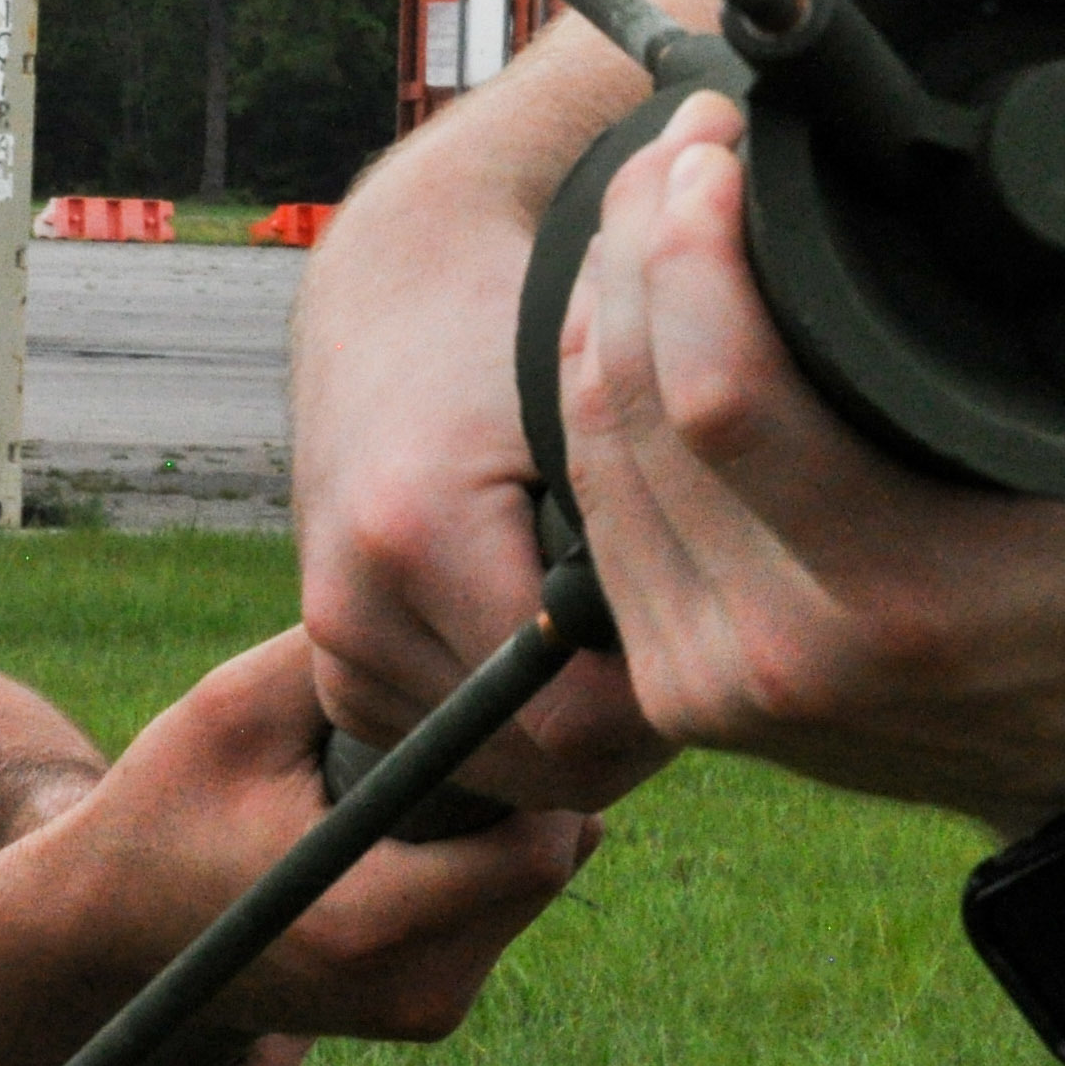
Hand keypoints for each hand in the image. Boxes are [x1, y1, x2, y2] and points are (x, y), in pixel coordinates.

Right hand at [48, 626, 595, 1043]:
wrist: (114, 926)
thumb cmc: (167, 804)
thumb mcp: (237, 708)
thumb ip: (347, 666)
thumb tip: (459, 608)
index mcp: (366, 921)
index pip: (537, 848)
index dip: (539, 760)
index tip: (506, 686)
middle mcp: (412, 988)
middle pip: (550, 864)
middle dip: (526, 779)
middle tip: (469, 704)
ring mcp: (421, 1012)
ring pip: (534, 889)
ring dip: (504, 817)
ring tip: (425, 760)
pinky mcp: (422, 1013)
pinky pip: (498, 913)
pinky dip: (477, 855)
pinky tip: (409, 815)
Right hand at [293, 114, 672, 810]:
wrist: (396, 296)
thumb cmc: (514, 334)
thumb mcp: (598, 412)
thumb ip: (645, 533)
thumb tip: (731, 666)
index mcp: (415, 535)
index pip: (579, 723)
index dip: (670, 697)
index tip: (718, 630)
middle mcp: (352, 607)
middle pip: (543, 764)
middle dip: (632, 720)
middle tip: (684, 624)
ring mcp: (333, 645)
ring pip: (508, 769)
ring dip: (578, 722)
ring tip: (615, 615)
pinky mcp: (334, 664)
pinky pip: (462, 746)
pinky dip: (522, 716)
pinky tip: (551, 631)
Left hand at [562, 93, 1064, 833]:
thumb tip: (1010, 194)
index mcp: (893, 596)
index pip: (716, 391)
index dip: (688, 244)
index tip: (717, 144)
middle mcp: (777, 649)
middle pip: (628, 398)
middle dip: (638, 241)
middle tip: (682, 144)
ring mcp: (710, 678)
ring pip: (590, 443)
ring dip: (605, 303)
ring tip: (656, 203)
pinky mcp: (678, 686)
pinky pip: (598, 506)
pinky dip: (596, 395)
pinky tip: (631, 312)